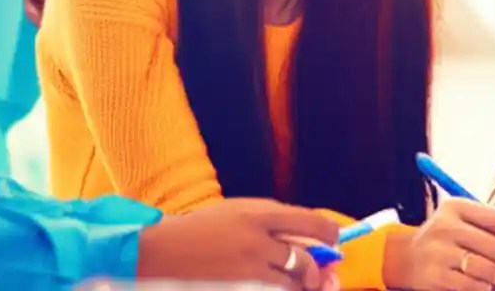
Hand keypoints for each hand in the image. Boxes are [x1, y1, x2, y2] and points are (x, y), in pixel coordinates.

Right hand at [137, 198, 339, 289]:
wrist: (160, 251)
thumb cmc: (198, 230)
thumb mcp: (234, 212)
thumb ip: (268, 220)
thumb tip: (305, 235)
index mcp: (257, 213)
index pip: (309, 222)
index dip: (328, 233)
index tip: (334, 239)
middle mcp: (257, 239)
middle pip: (306, 257)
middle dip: (320, 267)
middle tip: (324, 270)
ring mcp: (250, 267)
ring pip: (294, 281)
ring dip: (302, 283)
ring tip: (299, 281)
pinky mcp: (243, 286)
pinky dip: (284, 290)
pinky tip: (281, 287)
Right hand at [397, 198, 494, 290]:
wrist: (406, 257)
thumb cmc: (446, 239)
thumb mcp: (463, 222)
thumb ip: (493, 228)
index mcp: (457, 207)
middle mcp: (445, 226)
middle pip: (494, 245)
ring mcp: (438, 252)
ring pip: (484, 268)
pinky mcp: (434, 276)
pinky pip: (470, 286)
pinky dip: (483, 288)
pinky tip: (484, 285)